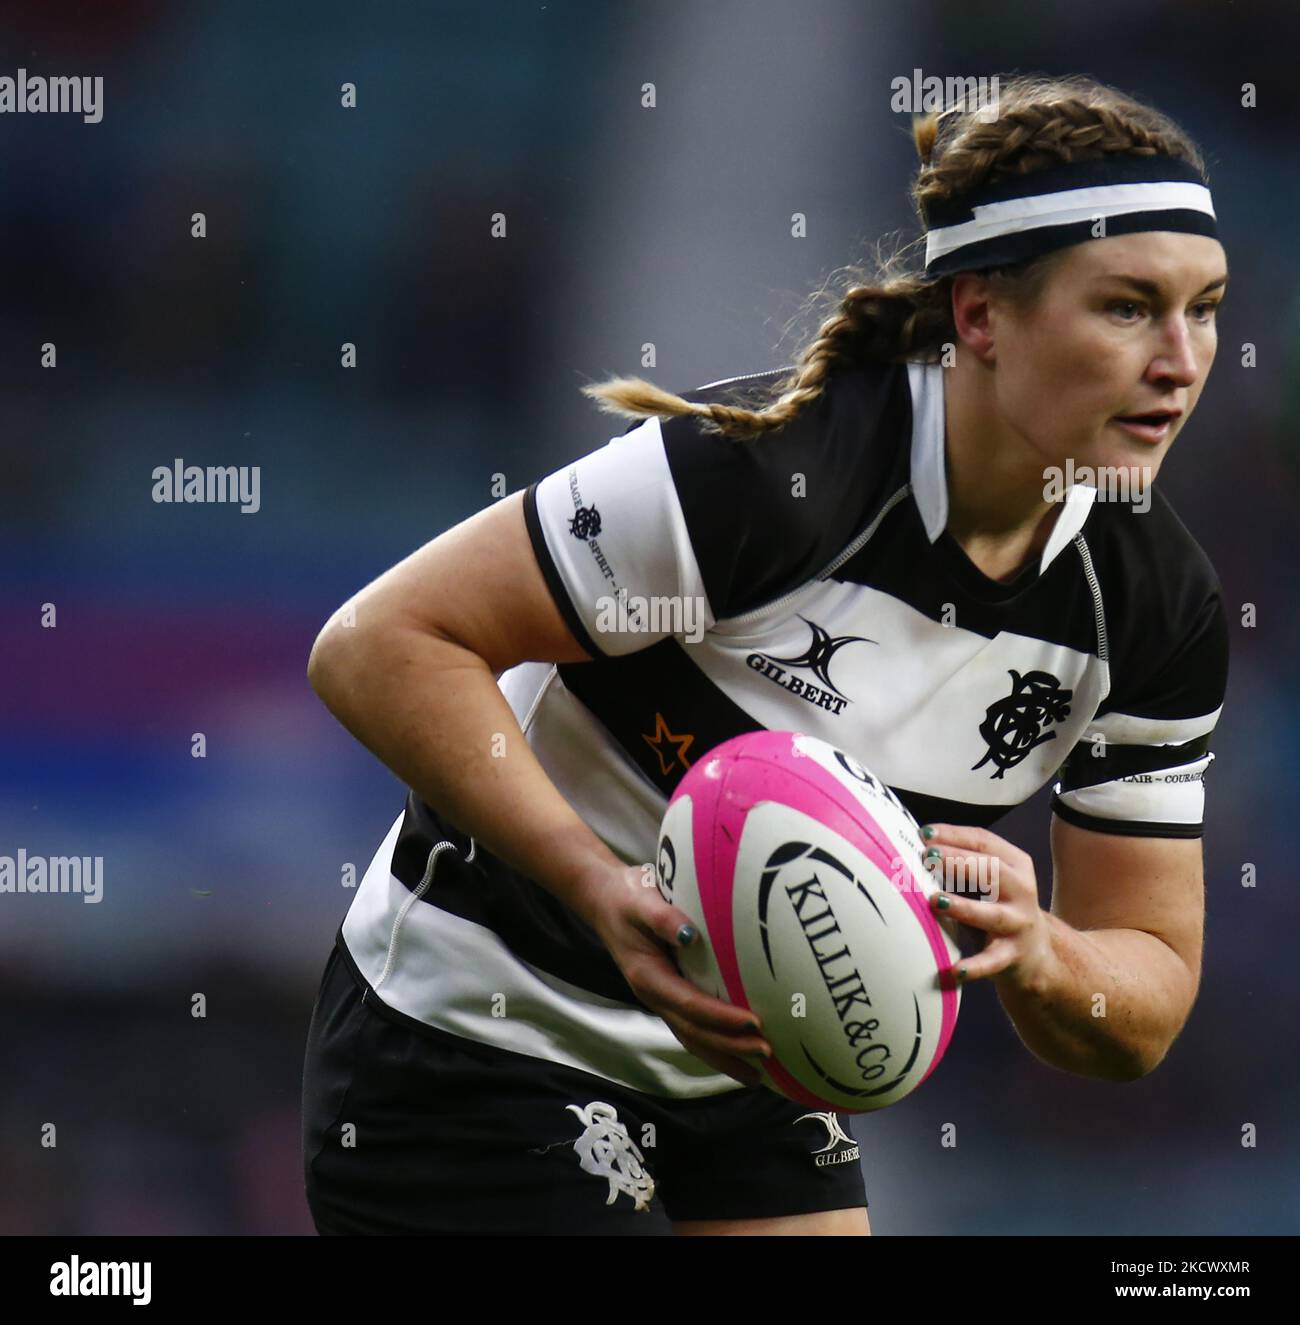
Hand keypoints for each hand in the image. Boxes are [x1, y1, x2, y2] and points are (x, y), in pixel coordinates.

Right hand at [582, 863, 772, 1085]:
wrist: (605, 900)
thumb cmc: (627, 898)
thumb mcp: (640, 902)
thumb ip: (662, 917)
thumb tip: (689, 933)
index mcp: (648, 976)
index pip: (689, 1005)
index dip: (720, 1017)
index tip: (753, 1022)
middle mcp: (654, 995)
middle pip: (693, 1031)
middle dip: (729, 1046)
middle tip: (767, 1053)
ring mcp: (661, 999)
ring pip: (692, 1038)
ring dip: (724, 1057)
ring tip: (757, 1075)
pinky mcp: (669, 996)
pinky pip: (692, 1029)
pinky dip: (715, 1046)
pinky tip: (738, 1055)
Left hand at [920, 824, 1054, 989]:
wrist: (1034, 953)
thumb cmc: (998, 905)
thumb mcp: (988, 879)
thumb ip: (961, 861)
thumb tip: (919, 844)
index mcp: (1016, 865)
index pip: (985, 842)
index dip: (954, 836)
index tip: (924, 833)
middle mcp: (1022, 891)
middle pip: (991, 871)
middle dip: (958, 862)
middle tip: (928, 858)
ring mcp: (1019, 924)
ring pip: (991, 915)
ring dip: (963, 907)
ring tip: (935, 901)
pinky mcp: (1012, 955)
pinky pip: (992, 961)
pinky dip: (974, 967)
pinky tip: (954, 970)